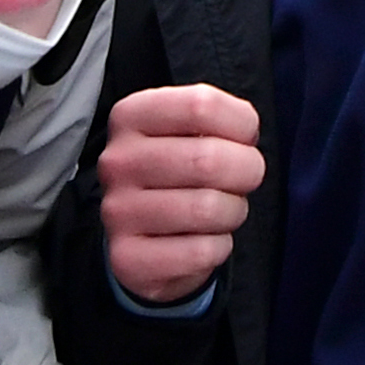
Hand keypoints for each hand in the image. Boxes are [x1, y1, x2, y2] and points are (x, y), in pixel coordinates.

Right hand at [99, 81, 262, 307]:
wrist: (145, 237)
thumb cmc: (181, 172)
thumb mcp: (191, 129)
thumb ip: (218, 116)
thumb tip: (246, 131)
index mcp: (130, 116)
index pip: (201, 105)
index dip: (242, 125)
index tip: (245, 139)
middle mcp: (117, 161)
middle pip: (209, 158)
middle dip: (247, 172)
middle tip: (242, 180)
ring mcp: (117, 212)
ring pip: (208, 208)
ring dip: (233, 212)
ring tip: (221, 210)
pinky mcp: (127, 258)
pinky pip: (201, 252)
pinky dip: (218, 247)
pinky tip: (203, 240)